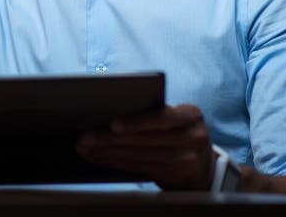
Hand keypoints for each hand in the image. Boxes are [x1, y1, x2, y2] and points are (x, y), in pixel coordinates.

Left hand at [75, 104, 213, 189]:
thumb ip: (154, 113)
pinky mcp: (173, 176)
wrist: (202, 164)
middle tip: (84, 137)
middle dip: (110, 138)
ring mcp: (185, 160)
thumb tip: (110, 110)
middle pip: (144, 139)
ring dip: (107, 152)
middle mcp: (192, 138)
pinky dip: (114, 162)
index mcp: (190, 116)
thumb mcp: (176, 119)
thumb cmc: (178, 131)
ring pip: (138, 156)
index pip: (162, 118)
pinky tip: (98, 157)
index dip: (137, 122)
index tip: (113, 124)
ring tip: (85, 147)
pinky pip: (137, 168)